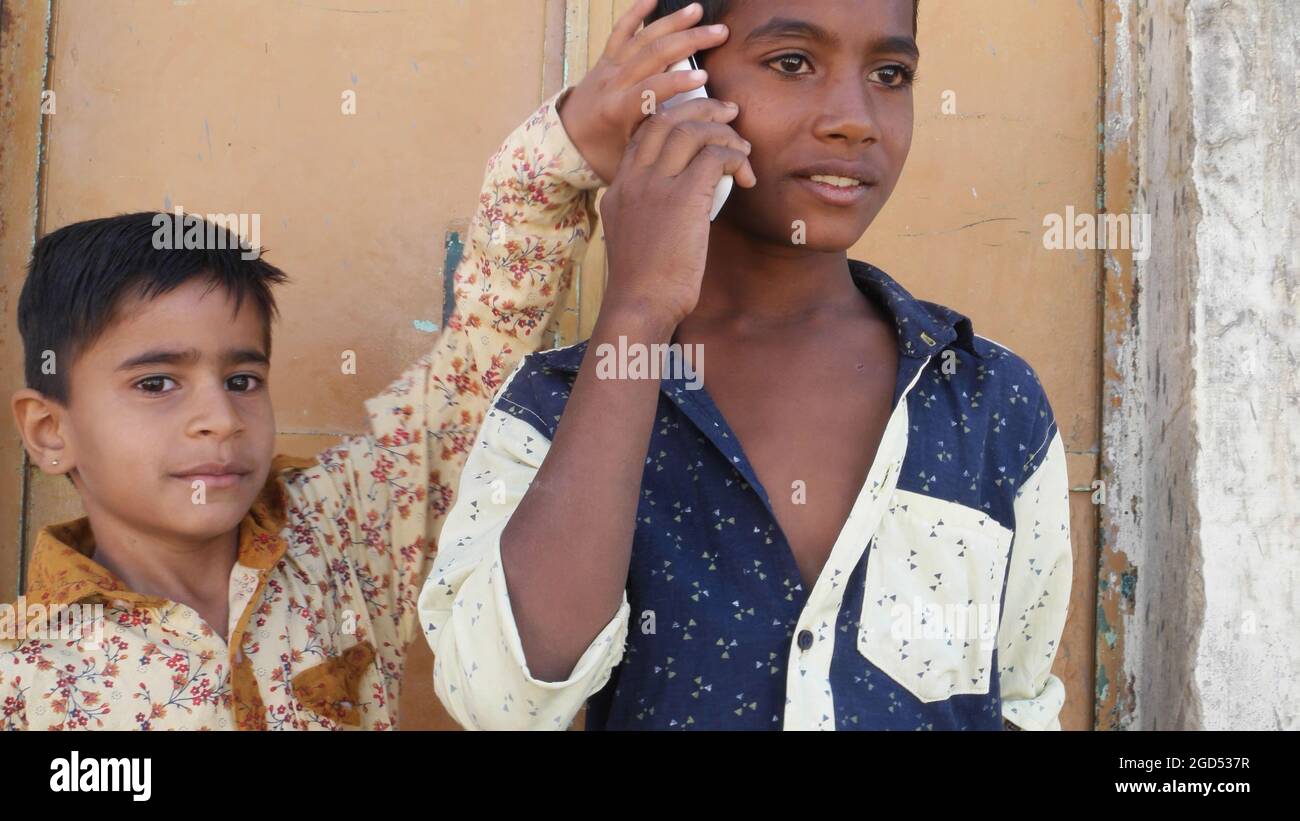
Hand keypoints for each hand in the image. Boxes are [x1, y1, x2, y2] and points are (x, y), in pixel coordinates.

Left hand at [558, 0, 730, 183]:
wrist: (561, 143)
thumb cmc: (598, 157)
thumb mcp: (629, 159)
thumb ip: (658, 143)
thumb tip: (693, 134)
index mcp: (616, 110)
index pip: (650, 89)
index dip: (677, 82)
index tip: (705, 76)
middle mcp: (612, 83)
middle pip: (653, 54)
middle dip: (689, 40)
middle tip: (719, 33)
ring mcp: (608, 68)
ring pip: (642, 38)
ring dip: (672, 22)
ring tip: (698, 10)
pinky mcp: (605, 60)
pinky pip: (621, 31)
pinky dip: (636, 13)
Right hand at [598, 98, 756, 329]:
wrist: (640, 305)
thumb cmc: (644, 283)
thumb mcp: (633, 238)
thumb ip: (646, 213)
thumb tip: (679, 203)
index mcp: (619, 187)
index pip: (643, 132)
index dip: (674, 117)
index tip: (699, 119)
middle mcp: (633, 179)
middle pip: (665, 118)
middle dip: (701, 107)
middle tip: (729, 112)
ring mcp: (655, 185)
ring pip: (691, 130)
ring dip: (724, 132)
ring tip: (743, 148)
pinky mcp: (683, 197)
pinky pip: (715, 156)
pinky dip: (735, 158)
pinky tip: (745, 175)